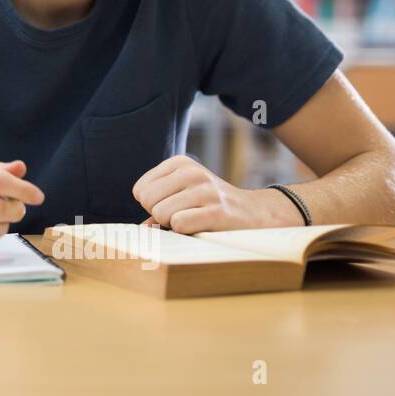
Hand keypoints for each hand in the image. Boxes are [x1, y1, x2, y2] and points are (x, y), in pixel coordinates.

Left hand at [132, 155, 301, 232]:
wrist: (255, 214)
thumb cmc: (210, 206)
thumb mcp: (183, 195)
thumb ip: (156, 207)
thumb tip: (138, 230)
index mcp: (180, 163)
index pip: (140, 189)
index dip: (152, 205)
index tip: (174, 205)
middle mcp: (192, 172)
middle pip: (148, 201)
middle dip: (160, 215)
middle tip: (184, 215)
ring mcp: (206, 190)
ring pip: (161, 213)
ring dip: (173, 225)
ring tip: (195, 220)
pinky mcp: (217, 212)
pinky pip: (178, 224)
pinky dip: (185, 232)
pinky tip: (203, 227)